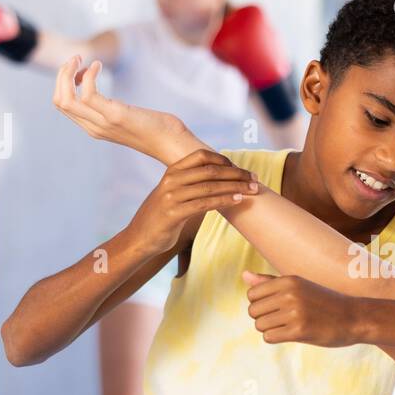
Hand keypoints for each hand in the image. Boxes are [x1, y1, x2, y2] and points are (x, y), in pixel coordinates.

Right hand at [52, 55, 205, 163]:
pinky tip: (98, 66)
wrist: (175, 145)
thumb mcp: (128, 119)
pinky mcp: (115, 116)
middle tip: (75, 59)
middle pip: (59, 101)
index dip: (63, 83)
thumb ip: (114, 112)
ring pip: (66, 99)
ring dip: (68, 72)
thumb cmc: (158, 130)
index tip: (77, 68)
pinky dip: (88, 76)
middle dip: (61, 75)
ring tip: (82, 59)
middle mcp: (94, 128)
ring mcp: (103, 124)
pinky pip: (88, 94)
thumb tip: (112, 101)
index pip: (63, 106)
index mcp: (94, 128)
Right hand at [128, 150, 258, 255]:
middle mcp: (171, 180)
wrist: (139, 238)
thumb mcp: (174, 194)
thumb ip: (191, 184)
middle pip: (210, 171)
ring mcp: (171, 196)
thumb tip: (219, 178)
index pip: (201, 156)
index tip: (241, 169)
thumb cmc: (162, 217)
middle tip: (255, 179)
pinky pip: (205, 204)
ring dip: (235, 187)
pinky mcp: (174, 213)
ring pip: (210, 187)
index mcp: (172, 171)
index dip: (224, 160)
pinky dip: (224, 201)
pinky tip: (238, 200)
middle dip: (236, 174)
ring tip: (253, 190)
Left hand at [242, 271, 361, 347]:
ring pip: (260, 325)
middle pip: (253, 311)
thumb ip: (270, 282)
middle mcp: (289, 294)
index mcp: (288, 280)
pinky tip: (290, 334)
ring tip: (287, 326)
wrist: (354, 318)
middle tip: (282, 320)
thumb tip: (243, 275)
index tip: (276, 308)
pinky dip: (276, 338)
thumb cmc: (324, 301)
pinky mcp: (299, 331)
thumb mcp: (299, 286)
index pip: (252, 294)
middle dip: (263, 318)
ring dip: (270, 329)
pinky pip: (269, 337)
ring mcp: (294, 313)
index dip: (260, 304)